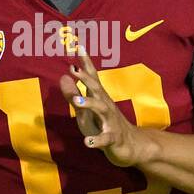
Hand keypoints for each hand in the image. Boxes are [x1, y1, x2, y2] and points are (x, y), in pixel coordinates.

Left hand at [58, 46, 156, 168]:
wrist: (130, 146)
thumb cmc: (104, 125)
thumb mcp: (85, 111)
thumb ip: (73, 94)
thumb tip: (63, 76)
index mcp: (99, 98)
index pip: (92, 78)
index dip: (86, 63)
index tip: (79, 47)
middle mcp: (105, 106)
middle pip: (97, 89)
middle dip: (86, 78)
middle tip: (73, 69)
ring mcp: (110, 122)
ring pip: (101, 110)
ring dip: (90, 104)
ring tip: (77, 101)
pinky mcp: (112, 138)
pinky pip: (105, 139)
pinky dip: (97, 140)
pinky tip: (88, 142)